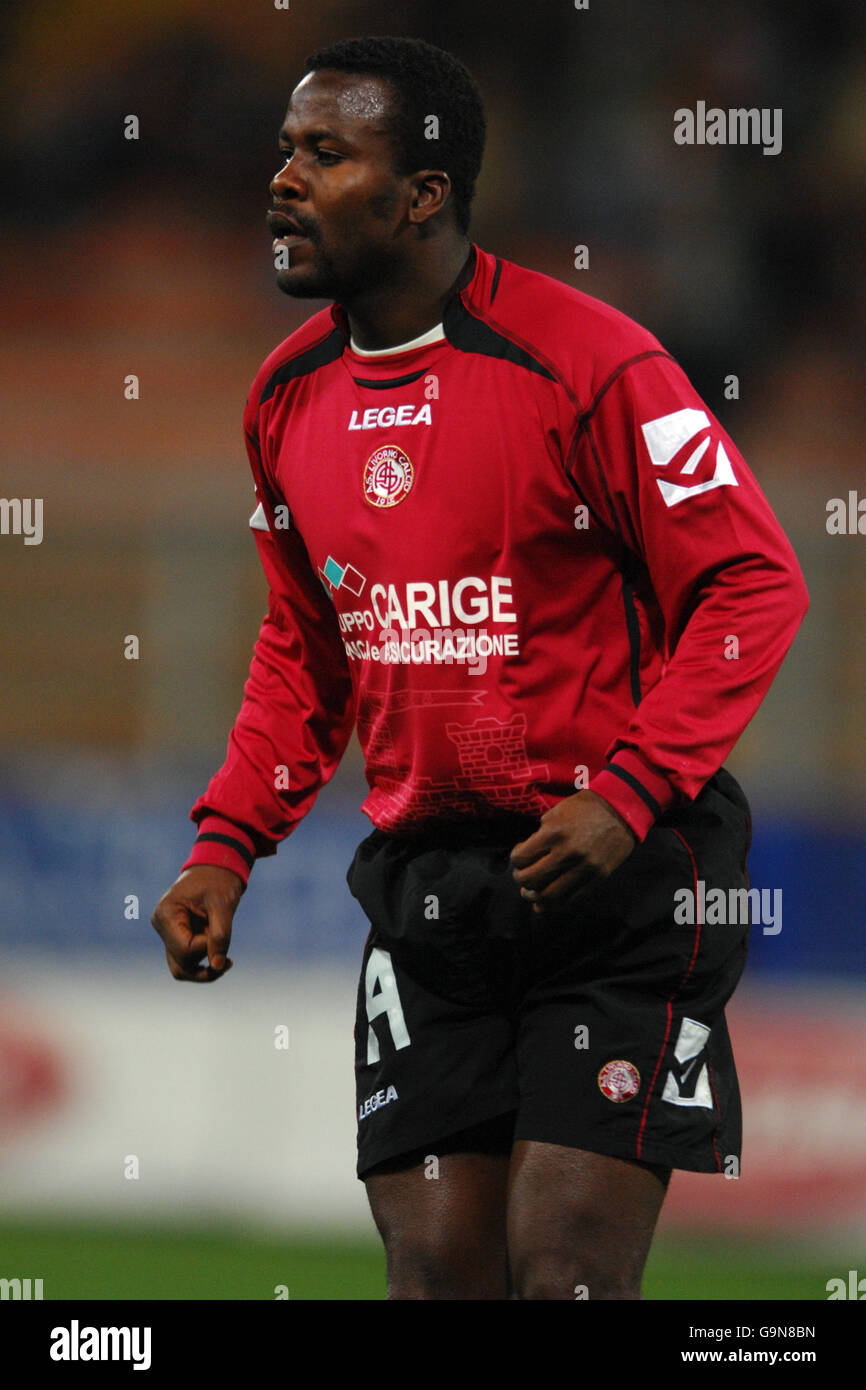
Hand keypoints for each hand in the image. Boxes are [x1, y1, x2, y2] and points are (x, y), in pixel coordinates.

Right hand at [151, 865, 243, 981]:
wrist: (216, 868)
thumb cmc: (219, 881)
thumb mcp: (223, 905)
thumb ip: (220, 935)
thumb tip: (217, 966)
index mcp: (167, 914)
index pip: (184, 949)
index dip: (207, 948)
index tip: (222, 933)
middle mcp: (162, 926)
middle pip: (180, 964)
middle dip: (205, 965)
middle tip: (229, 961)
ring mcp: (168, 934)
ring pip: (182, 968)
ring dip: (204, 970)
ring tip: (227, 963)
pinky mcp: (177, 938)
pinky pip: (188, 961)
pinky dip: (205, 963)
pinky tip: (223, 958)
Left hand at [510, 791, 636, 913]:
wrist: (621, 809)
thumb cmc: (585, 808)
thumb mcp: (556, 813)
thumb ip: (540, 835)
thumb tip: (527, 857)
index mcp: (554, 833)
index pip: (521, 858)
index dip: (515, 858)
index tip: (520, 855)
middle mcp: (567, 853)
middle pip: (531, 879)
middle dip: (521, 879)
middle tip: (522, 876)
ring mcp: (584, 868)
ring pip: (549, 895)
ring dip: (535, 897)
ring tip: (531, 893)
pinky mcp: (598, 877)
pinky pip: (572, 899)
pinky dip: (556, 904)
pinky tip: (547, 901)